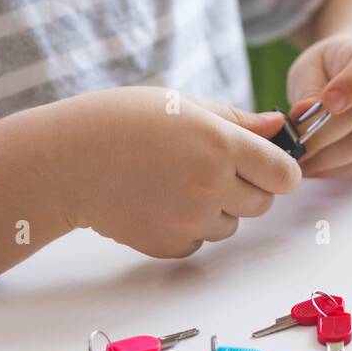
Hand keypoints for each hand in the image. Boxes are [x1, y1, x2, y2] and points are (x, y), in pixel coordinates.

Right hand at [52, 88, 299, 258]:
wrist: (67, 161)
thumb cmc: (122, 121)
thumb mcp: (183, 104)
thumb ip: (237, 120)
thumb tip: (277, 127)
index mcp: (221, 145)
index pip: (284, 174)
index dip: (279, 169)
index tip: (265, 163)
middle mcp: (212, 186)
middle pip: (263, 203)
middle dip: (249, 187)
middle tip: (212, 167)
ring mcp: (190, 220)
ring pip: (231, 225)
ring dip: (218, 208)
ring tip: (177, 181)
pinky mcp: (169, 245)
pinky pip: (200, 241)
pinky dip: (189, 227)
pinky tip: (160, 201)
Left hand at [285, 35, 351, 177]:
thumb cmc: (333, 68)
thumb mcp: (313, 64)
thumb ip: (308, 87)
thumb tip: (301, 115)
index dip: (349, 87)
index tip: (327, 102)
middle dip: (324, 134)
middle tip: (293, 146)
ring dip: (328, 158)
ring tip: (298, 161)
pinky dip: (336, 169)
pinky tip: (312, 168)